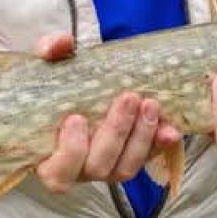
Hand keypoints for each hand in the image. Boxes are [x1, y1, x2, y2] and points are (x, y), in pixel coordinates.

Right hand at [32, 34, 181, 192]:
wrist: (74, 90)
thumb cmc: (51, 86)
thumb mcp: (46, 64)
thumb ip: (49, 51)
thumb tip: (63, 43)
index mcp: (47, 157)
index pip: (58, 174)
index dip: (70, 152)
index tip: (77, 118)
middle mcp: (77, 170)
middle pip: (98, 167)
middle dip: (116, 133)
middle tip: (128, 98)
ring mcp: (104, 168)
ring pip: (124, 168)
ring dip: (141, 138)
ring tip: (150, 104)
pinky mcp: (128, 160)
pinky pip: (146, 160)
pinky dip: (159, 145)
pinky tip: (170, 128)